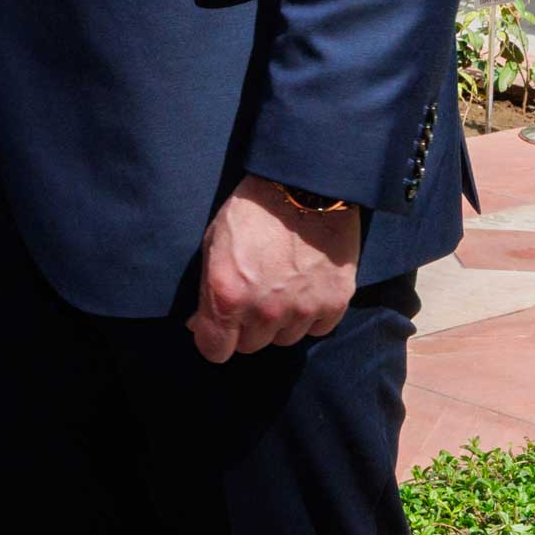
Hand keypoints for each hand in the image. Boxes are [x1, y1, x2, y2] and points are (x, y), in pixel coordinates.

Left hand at [187, 174, 360, 363]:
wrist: (304, 184)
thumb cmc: (251, 209)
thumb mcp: (214, 242)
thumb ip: (207, 288)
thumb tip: (199, 325)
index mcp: (228, 295)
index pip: (215, 351)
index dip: (214, 339)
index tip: (218, 326)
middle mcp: (265, 311)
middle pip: (251, 346)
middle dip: (246, 326)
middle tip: (252, 292)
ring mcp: (302, 309)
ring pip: (284, 339)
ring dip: (279, 320)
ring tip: (280, 283)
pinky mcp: (334, 303)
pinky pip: (316, 328)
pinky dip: (309, 314)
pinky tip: (304, 285)